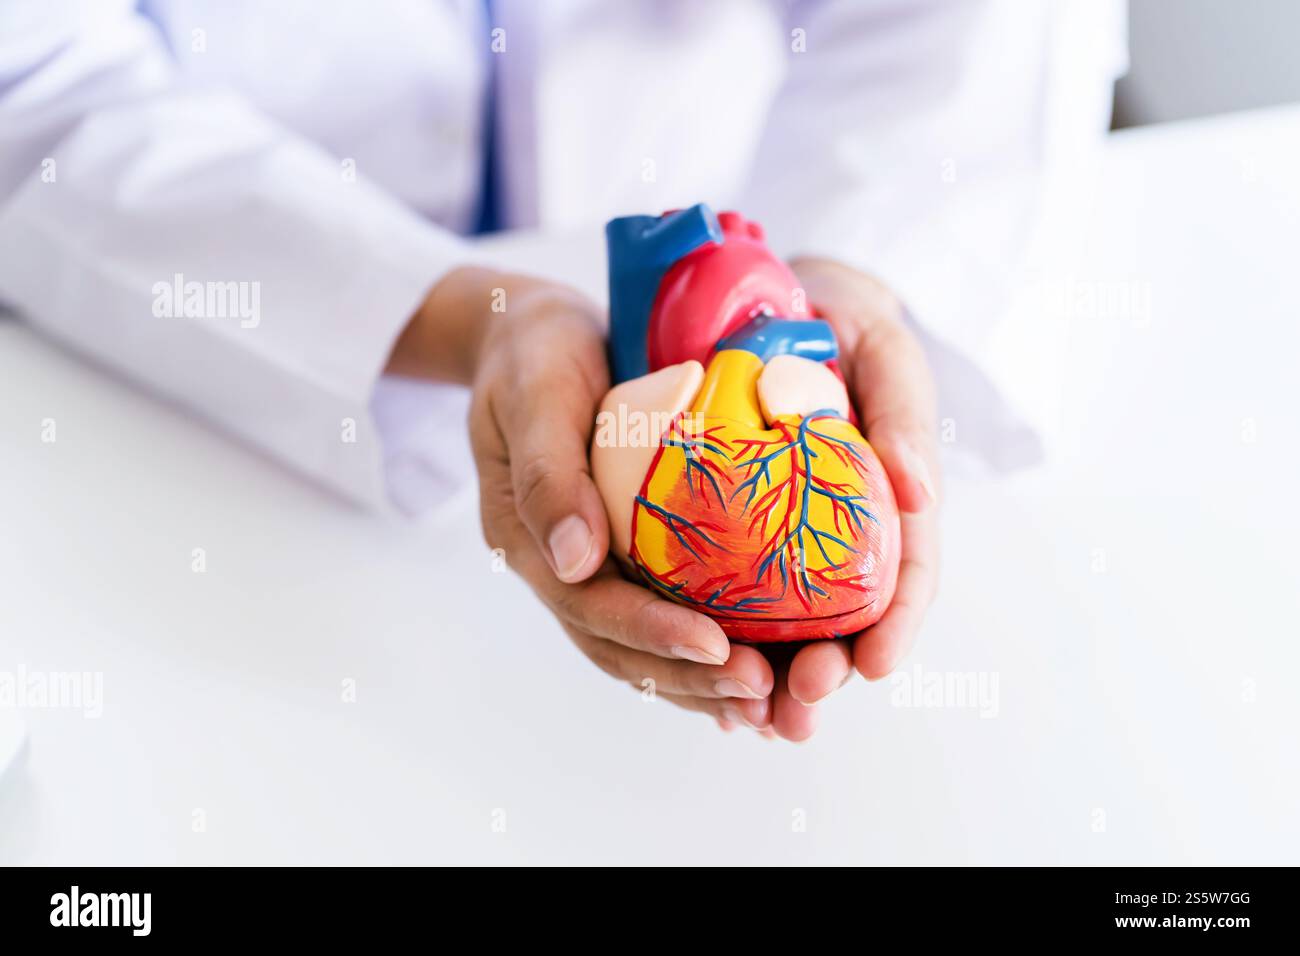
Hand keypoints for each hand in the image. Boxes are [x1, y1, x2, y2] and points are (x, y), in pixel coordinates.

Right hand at [394, 267, 775, 728]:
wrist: (529, 334)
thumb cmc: (532, 355)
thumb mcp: (533, 395)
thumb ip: (548, 474)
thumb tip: (574, 560)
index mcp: (527, 537)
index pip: (589, 605)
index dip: (652, 634)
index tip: (717, 647)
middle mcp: (558, 563)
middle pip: (618, 645)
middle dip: (689, 676)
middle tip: (761, 690)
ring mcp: (588, 561)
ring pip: (640, 644)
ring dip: (699, 681)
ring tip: (767, 701)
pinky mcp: (622, 548)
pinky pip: (660, 610)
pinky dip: (700, 650)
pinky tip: (753, 670)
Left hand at [754, 258, 940, 740]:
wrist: (763, 296)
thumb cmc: (838, 316)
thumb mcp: (881, 343)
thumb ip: (904, 406)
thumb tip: (918, 489)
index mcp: (891, 491)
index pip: (907, 570)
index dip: (896, 624)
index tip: (871, 665)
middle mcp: (843, 523)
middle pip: (846, 614)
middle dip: (827, 669)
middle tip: (799, 708)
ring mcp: (788, 529)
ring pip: (789, 619)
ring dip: (775, 676)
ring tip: (753, 719)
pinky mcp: (732, 527)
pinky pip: (732, 591)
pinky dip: (727, 638)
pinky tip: (708, 679)